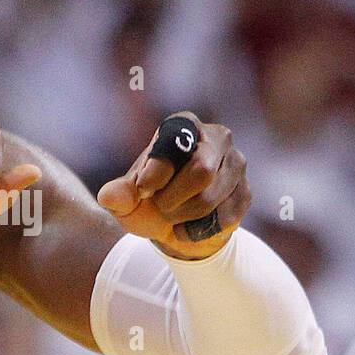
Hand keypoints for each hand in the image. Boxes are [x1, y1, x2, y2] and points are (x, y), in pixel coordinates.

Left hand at [96, 113, 249, 259]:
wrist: (176, 227)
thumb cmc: (149, 203)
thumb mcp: (127, 200)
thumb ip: (117, 195)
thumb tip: (109, 196)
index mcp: (184, 125)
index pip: (176, 142)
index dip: (156, 172)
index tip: (143, 191)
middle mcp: (217, 137)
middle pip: (202, 171)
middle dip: (173, 199)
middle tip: (160, 207)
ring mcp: (237, 163)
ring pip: (211, 198)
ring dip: (184, 216)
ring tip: (174, 216)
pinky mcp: (246, 191)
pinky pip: (226, 217)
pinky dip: (201, 229)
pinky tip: (192, 226)